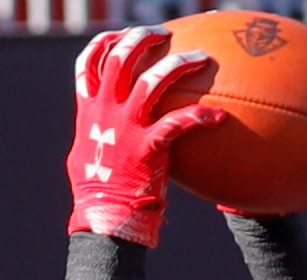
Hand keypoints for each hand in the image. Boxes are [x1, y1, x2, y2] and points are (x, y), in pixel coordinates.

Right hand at [66, 27, 225, 247]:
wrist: (106, 219)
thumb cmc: (99, 193)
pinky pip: (177, 124)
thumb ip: (96, 134)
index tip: (121, 34)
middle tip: (164, 34)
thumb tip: (102, 128)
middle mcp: (106, 113)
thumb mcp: (86, 156)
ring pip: (152, 82)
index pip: (89, 65)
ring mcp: (126, 129)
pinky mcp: (147, 148)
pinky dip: (200, 118)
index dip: (104, 43)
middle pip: (121, 60)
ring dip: (178, 65)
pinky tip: (220, 117)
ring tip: (200, 59)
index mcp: (89, 112)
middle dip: (142, 39)